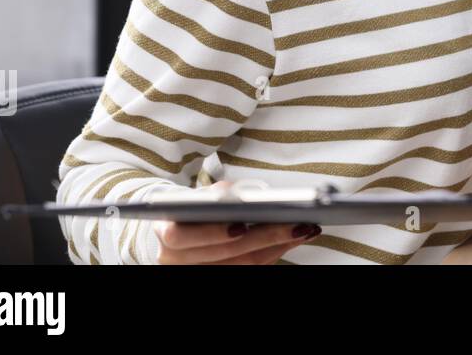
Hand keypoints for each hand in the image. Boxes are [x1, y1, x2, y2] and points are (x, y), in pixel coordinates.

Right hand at [151, 181, 320, 263]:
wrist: (179, 225)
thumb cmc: (194, 207)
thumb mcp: (200, 195)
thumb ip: (219, 195)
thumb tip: (250, 197)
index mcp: (167, 232)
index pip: (182, 237)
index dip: (212, 233)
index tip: (242, 225)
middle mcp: (176, 259)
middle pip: (224, 255)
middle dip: (265, 238)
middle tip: (297, 224)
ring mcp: (195, 272)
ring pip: (241, 266)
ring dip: (277, 248)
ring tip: (304, 229)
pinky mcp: (214, 276)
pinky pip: (249, 270)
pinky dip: (273, 254)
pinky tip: (291, 240)